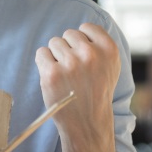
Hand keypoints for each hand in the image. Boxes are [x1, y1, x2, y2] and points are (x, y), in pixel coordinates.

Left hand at [35, 24, 119, 149]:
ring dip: (56, 56)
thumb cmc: (96, 93)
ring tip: (65, 75)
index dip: (82, 40)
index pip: (86, 28)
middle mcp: (90, 54)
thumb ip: (99, 45)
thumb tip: (81, 29)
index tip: (83, 56)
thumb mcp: (110, 66)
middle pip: (68, 34)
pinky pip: (41, 53)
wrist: (88, 123)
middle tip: (74, 70)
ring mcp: (70, 64)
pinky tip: (54, 76)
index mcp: (108, 50)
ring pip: (54, 43)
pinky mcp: (52, 74)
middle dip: (68, 48)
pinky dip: (44, 63)